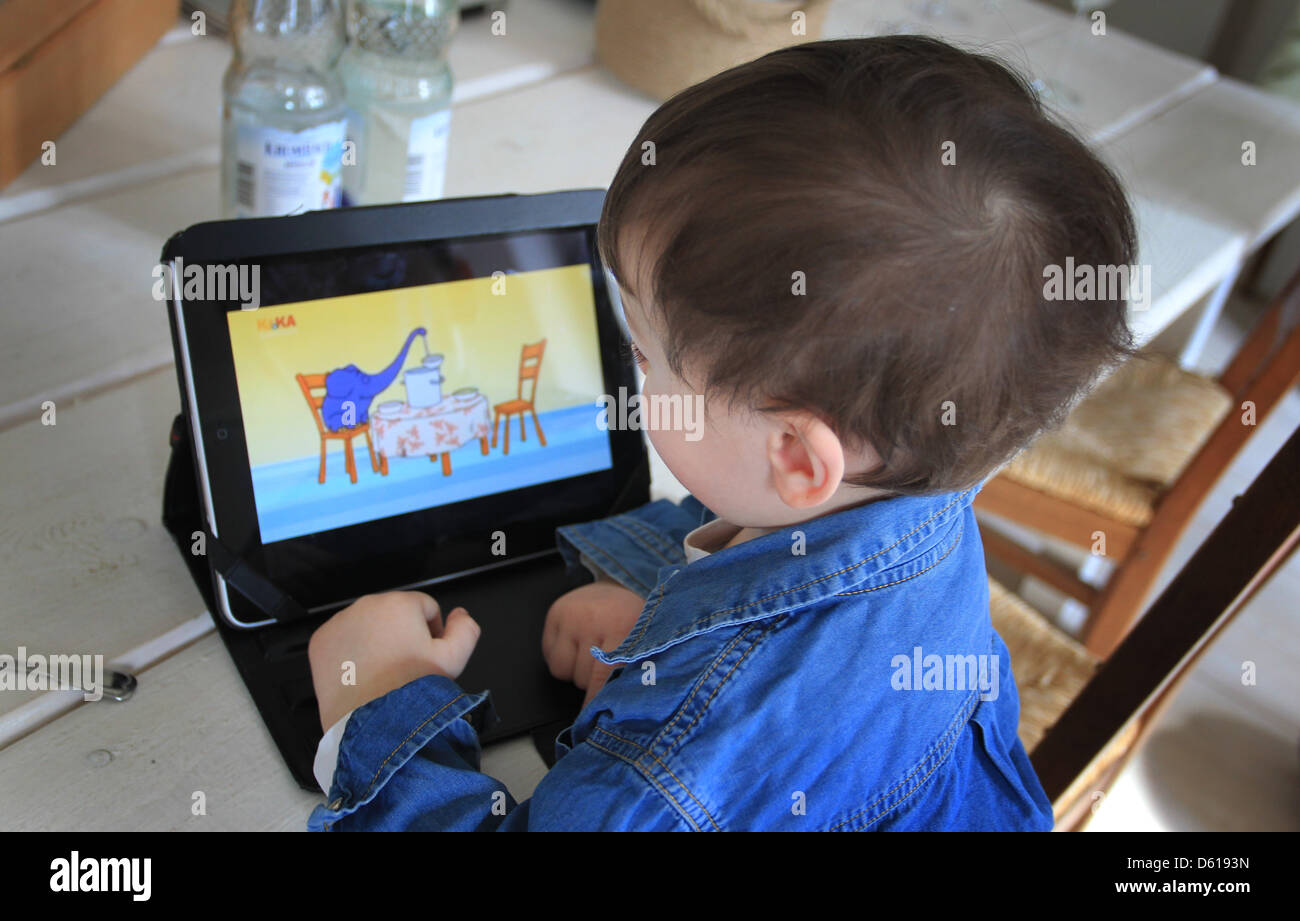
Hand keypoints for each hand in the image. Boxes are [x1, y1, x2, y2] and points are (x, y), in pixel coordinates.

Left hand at [308, 591, 479, 730]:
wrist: (373, 722)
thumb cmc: (410, 691)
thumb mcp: (454, 659)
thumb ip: (466, 629)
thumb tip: (460, 616)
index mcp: (399, 604)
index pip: (425, 607)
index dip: (431, 632)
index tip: (425, 653)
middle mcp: (366, 606)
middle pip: (394, 614)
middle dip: (401, 634)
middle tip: (404, 665)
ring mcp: (340, 623)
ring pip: (367, 625)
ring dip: (376, 641)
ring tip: (382, 672)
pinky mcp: (321, 642)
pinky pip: (343, 639)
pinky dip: (351, 652)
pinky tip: (361, 673)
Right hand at [543, 578, 644, 705]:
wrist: (622, 586)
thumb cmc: (634, 622)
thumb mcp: (642, 646)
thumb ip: (629, 675)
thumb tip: (613, 710)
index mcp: (622, 627)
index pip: (603, 676)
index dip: (596, 701)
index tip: (593, 716)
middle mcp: (594, 619)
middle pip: (581, 678)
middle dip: (591, 680)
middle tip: (604, 665)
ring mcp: (572, 615)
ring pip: (562, 670)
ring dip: (574, 670)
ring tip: (590, 653)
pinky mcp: (556, 613)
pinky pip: (549, 656)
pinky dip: (561, 657)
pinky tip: (576, 645)